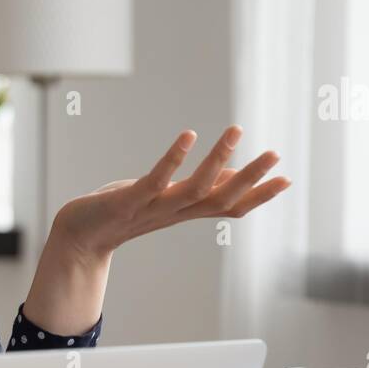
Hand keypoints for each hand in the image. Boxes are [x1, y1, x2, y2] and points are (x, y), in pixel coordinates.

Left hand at [51, 125, 290, 262]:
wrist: (80, 236)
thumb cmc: (125, 211)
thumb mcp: (167, 199)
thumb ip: (200, 191)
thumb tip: (234, 177)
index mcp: (187, 211)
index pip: (231, 206)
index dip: (259, 195)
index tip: (288, 178)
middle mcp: (176, 212)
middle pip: (222, 199)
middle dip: (251, 179)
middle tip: (276, 154)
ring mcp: (154, 208)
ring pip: (195, 188)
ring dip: (219, 160)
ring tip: (236, 131)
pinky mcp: (129, 201)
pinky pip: (156, 179)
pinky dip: (173, 158)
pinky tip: (189, 135)